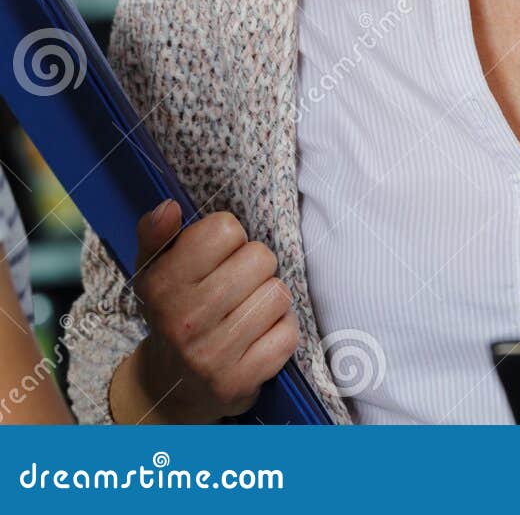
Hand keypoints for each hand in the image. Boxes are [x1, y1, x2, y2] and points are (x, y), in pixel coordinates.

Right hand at [113, 202, 298, 423]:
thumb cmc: (173, 314)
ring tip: (247, 310)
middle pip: (261, 258)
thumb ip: (156, 234)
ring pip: (278, 294)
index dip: (230, 238)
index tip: (218, 257)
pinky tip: (259, 336)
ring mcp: (213, 354)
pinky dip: (281, 331)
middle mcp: (185, 320)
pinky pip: (288, 334)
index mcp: (164, 286)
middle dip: (256, 267)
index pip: (225, 230)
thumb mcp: (154, 272)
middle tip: (237, 285)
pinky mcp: (240, 380)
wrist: (172, 388)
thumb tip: (169, 207)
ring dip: (270, 299)